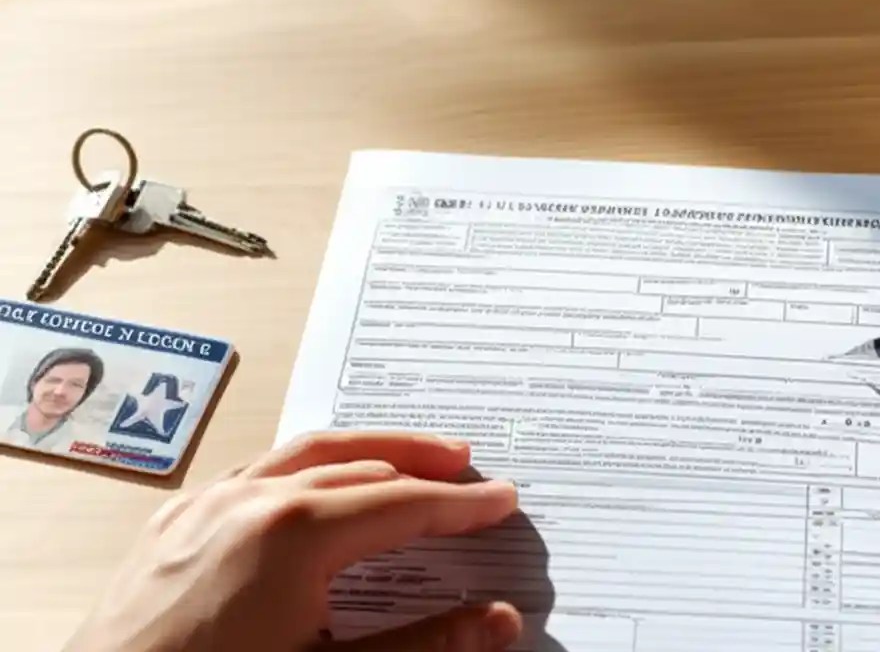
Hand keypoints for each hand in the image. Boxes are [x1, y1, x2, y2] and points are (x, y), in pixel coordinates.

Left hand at [63, 432, 520, 651]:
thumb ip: (421, 646)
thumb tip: (498, 621)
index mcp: (297, 535)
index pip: (405, 505)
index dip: (462, 505)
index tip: (502, 500)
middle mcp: (252, 502)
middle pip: (362, 463)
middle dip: (422, 465)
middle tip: (468, 468)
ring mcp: (206, 506)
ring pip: (304, 452)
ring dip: (366, 449)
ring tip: (407, 454)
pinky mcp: (174, 522)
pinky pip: (252, 471)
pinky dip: (302, 463)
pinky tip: (314, 478)